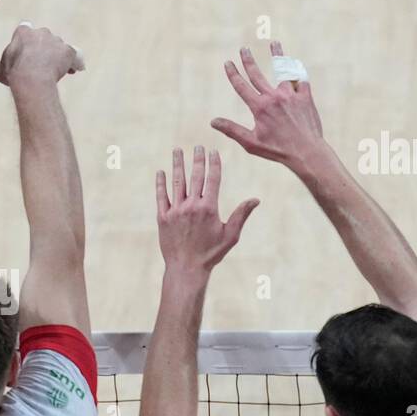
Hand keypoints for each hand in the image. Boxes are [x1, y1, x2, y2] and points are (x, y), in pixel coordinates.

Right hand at [0, 23, 83, 87]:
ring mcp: (56, 41)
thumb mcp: (0, 70)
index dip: (26, 44)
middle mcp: (41, 32)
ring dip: (58, 57)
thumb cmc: (14, 73)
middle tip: (41, 65)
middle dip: (43, 49)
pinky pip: (74, 55)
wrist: (32, 79)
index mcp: (23, 32)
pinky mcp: (68, 51)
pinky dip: (74, 62)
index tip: (27, 55)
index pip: (25, 32)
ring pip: (59, 47)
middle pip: (44, 38)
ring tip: (56, 72)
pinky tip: (73, 70)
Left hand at [155, 147, 257, 272]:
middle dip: (197, 159)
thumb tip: (255, 199)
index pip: (212, 179)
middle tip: (197, 146)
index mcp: (209, 208)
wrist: (186, 268)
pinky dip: (161, 183)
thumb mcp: (230, 235)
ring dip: (177, 165)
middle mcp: (191, 206)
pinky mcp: (162, 217)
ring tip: (177, 151)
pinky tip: (161, 172)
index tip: (213, 152)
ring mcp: (175, 211)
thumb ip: (241, 215)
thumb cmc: (211, 254)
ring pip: (177, 182)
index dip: (213, 163)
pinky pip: (161, 196)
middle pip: (195, 176)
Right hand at [210, 42, 326, 172]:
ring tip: (274, 43)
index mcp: (259, 107)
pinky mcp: (306, 97)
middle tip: (243, 49)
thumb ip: (231, 130)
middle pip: (258, 74)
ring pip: (282, 70)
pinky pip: (301, 80)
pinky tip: (295, 67)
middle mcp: (274, 97)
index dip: (233, 74)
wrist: (306, 152)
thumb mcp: (250, 143)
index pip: (241, 86)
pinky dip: (297, 74)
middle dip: (248, 60)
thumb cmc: (277, 151)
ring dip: (277, 55)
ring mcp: (291, 95)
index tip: (228, 62)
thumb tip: (213, 121)